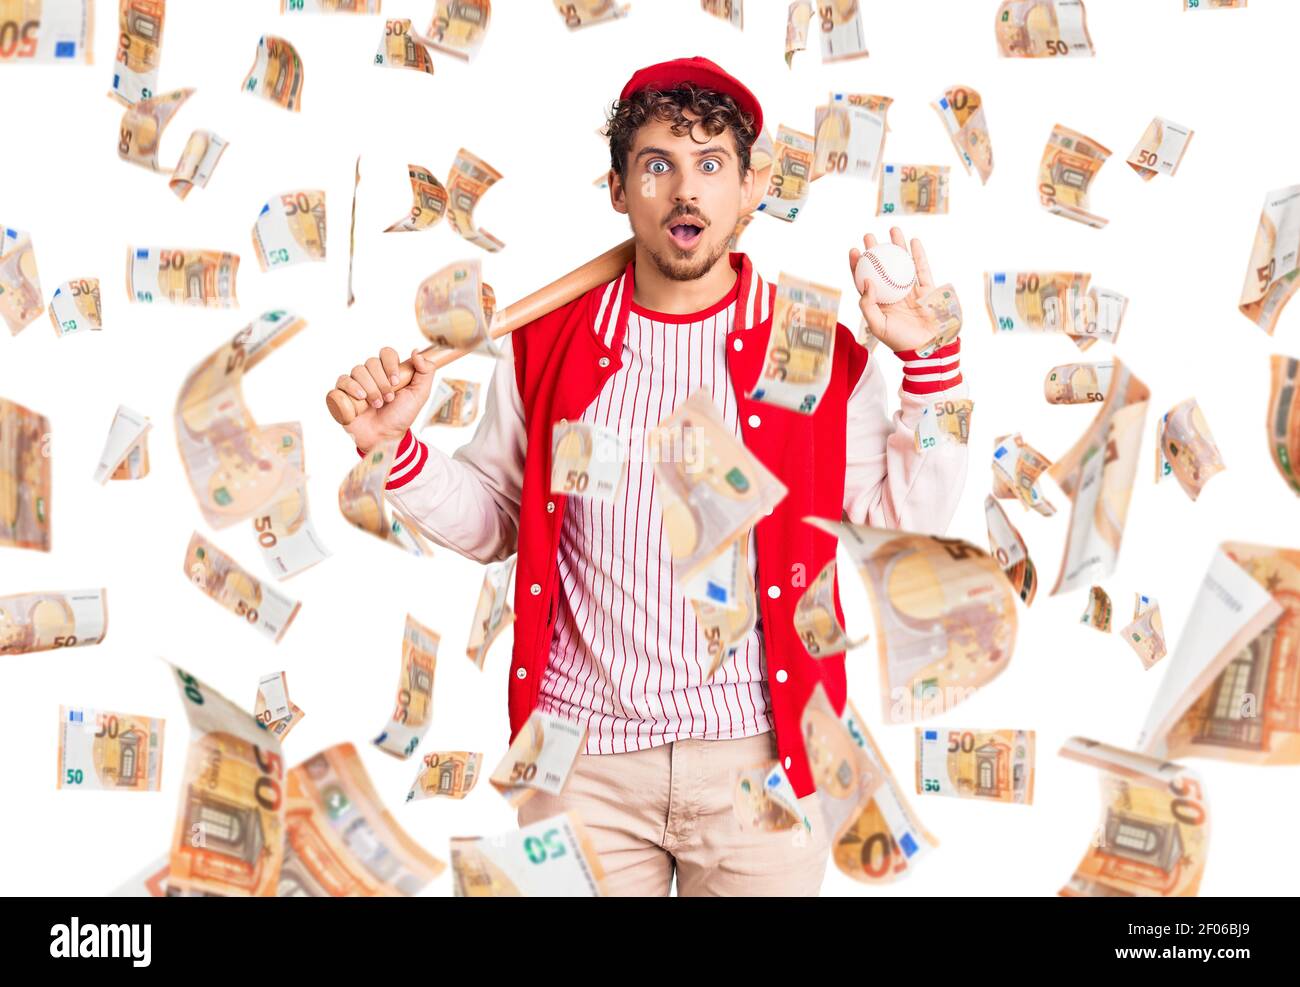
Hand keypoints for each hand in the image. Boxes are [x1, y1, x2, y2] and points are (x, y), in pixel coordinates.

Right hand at [333, 346, 434, 451]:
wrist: (386, 436)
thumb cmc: (401, 416)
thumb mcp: (419, 395)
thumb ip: (425, 372)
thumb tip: (416, 351)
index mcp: (388, 371)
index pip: (387, 353)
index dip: (390, 364)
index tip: (396, 382)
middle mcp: (371, 374)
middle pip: (371, 362)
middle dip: (382, 382)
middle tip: (389, 399)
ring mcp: (355, 383)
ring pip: (357, 371)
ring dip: (370, 388)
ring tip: (377, 404)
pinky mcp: (342, 394)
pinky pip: (341, 382)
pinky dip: (350, 388)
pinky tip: (360, 398)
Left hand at [849, 227, 937, 352]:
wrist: (926, 348)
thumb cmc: (899, 341)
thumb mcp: (877, 325)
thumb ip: (868, 305)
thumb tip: (866, 281)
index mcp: (879, 302)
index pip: (864, 280)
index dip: (858, 265)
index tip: (854, 250)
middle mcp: (893, 294)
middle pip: (882, 267)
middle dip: (875, 251)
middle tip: (869, 236)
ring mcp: (910, 291)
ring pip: (902, 264)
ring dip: (897, 246)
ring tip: (892, 230)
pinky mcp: (926, 290)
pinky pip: (921, 269)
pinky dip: (918, 255)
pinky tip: (913, 241)